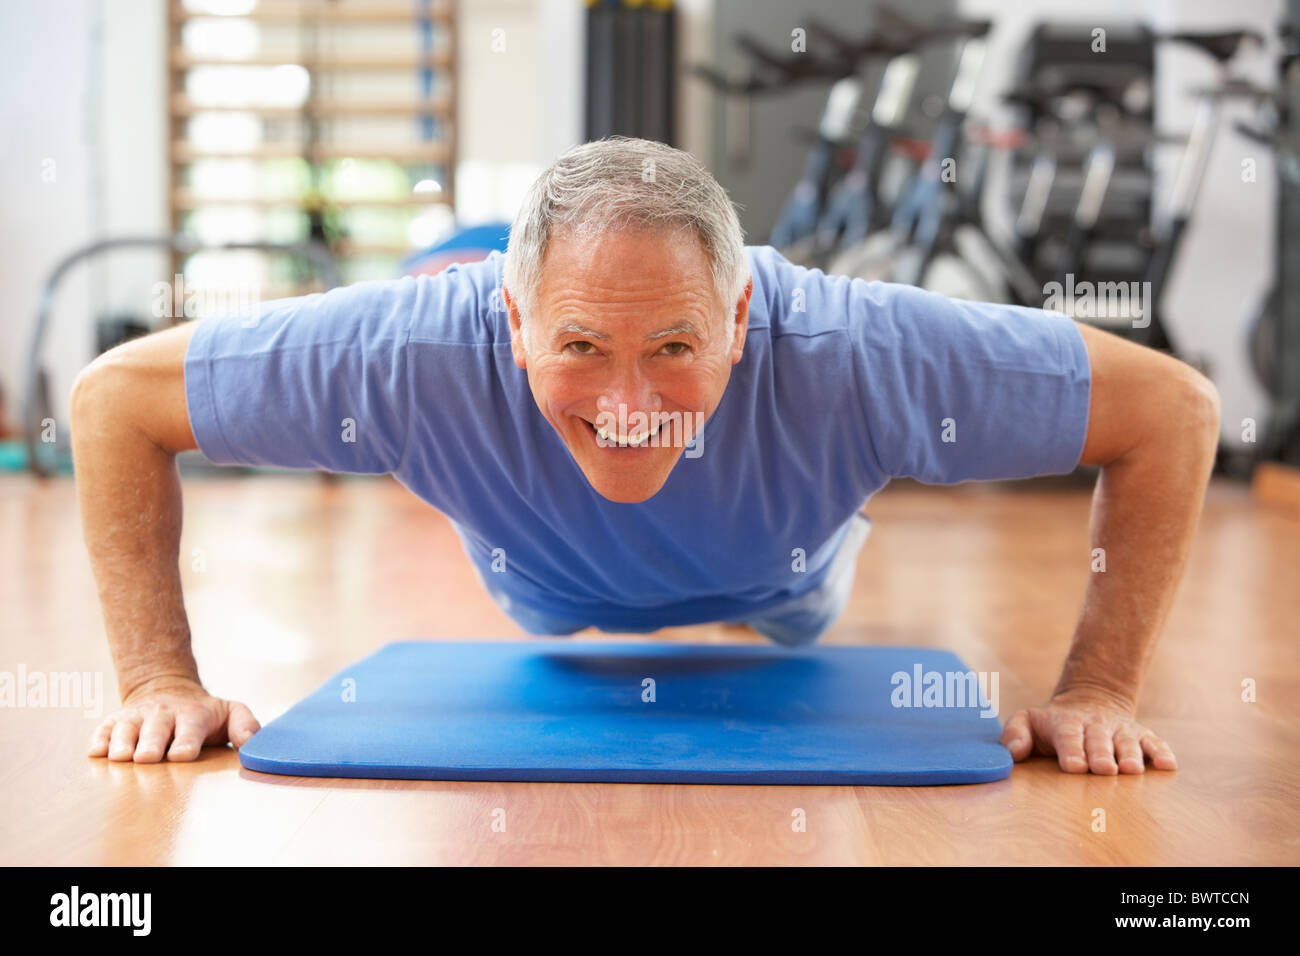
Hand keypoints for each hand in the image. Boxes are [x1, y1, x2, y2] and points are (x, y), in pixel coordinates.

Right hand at [88, 675, 260, 762]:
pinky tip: (95, 751)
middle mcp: (163, 714)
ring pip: (127, 728)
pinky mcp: (115, 721)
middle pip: (156, 729)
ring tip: (121, 757)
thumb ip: (245, 726)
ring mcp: (137, 717)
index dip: (186, 741)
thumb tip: (250, 745)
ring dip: (123, 741)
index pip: (191, 728)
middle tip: (147, 758)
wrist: (168, 690)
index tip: (182, 755)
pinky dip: (99, 738)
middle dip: (152, 743)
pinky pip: (104, 728)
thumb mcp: (230, 712)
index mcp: (193, 715)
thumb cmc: (204, 713)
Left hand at [1000, 688, 1176, 774]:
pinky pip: (1154, 742)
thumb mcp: (1028, 721)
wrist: (1091, 701)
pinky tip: (1167, 765)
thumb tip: (1013, 751)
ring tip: (1132, 770)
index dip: (1072, 751)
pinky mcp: (1141, 735)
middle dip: (1102, 755)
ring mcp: (1120, 730)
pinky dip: (1161, 753)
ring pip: (1127, 742)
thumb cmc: (1053, 725)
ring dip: (1131, 755)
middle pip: (1098, 740)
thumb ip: (1015, 734)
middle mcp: (1095, 725)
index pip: (1068, 737)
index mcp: (1066, 724)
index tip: (1075, 767)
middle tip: (1105, 770)